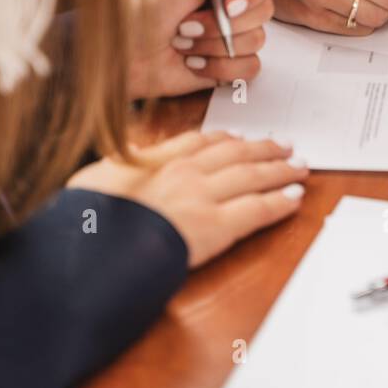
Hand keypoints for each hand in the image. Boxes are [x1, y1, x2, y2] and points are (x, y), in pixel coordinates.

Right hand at [66, 131, 308, 268]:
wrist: (93, 251)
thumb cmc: (88, 221)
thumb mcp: (94, 180)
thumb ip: (119, 163)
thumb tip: (130, 149)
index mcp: (156, 160)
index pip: (199, 142)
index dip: (225, 138)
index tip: (239, 136)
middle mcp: (184, 172)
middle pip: (235, 154)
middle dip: (263, 148)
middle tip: (285, 145)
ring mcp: (202, 197)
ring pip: (252, 176)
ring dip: (279, 169)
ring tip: (299, 166)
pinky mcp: (216, 226)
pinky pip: (256, 210)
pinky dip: (279, 201)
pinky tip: (294, 197)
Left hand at [127, 0, 285, 99]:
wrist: (120, 56)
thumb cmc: (138, 12)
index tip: (229, 3)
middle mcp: (230, 4)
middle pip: (264, 12)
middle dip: (221, 23)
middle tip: (188, 23)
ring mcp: (230, 36)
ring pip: (256, 41)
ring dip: (213, 45)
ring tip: (184, 41)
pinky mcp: (228, 65)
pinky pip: (249, 68)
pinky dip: (218, 68)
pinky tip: (194, 61)